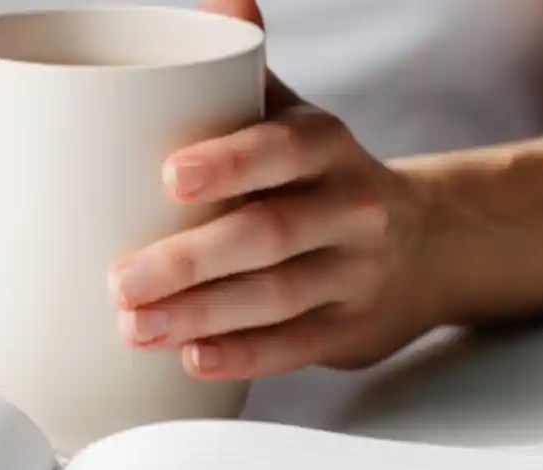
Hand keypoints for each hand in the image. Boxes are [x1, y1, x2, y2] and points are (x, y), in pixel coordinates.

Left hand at [107, 1, 440, 380]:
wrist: (422, 245)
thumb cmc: (320, 176)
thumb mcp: (295, 119)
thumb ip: (248, 70)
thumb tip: (221, 0)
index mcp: (326, 145)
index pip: (282, 149)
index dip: (231, 162)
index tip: (168, 176)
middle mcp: (351, 207)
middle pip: (269, 234)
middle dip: (191, 261)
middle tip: (120, 281)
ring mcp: (356, 273)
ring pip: (278, 298)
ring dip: (202, 316)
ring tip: (136, 327)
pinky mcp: (351, 329)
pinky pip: (297, 346)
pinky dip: (245, 356)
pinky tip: (192, 361)